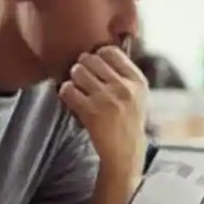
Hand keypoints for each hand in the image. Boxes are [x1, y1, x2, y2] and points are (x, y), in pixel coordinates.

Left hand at [59, 45, 148, 174]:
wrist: (125, 152)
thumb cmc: (129, 122)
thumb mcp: (138, 95)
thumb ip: (125, 74)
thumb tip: (102, 51)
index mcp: (137, 81)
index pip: (110, 51)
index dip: (98, 56)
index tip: (96, 66)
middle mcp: (124, 87)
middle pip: (91, 59)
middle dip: (83, 66)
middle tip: (83, 78)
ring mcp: (107, 99)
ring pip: (78, 71)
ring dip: (73, 78)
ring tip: (78, 88)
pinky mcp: (91, 112)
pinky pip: (68, 89)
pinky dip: (66, 92)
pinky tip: (72, 99)